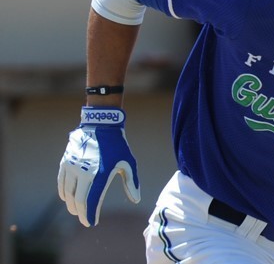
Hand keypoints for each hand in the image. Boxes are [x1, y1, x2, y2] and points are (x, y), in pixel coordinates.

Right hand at [57, 107, 139, 226]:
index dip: (90, 215)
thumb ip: (132, 182)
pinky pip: (62, 182)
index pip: (92, 201)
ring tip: (76, 211)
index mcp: (100, 174)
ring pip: (68, 193)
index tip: (91, 223)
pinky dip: (63, 193)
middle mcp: (83, 173)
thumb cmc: (117, 146)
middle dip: (81, 212)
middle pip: (78, 200)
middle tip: (84, 220)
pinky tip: (67, 198)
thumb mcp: (128, 163)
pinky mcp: (65, 162)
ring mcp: (72, 167)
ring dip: (71, 205)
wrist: (100, 126)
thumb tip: (136, 199)